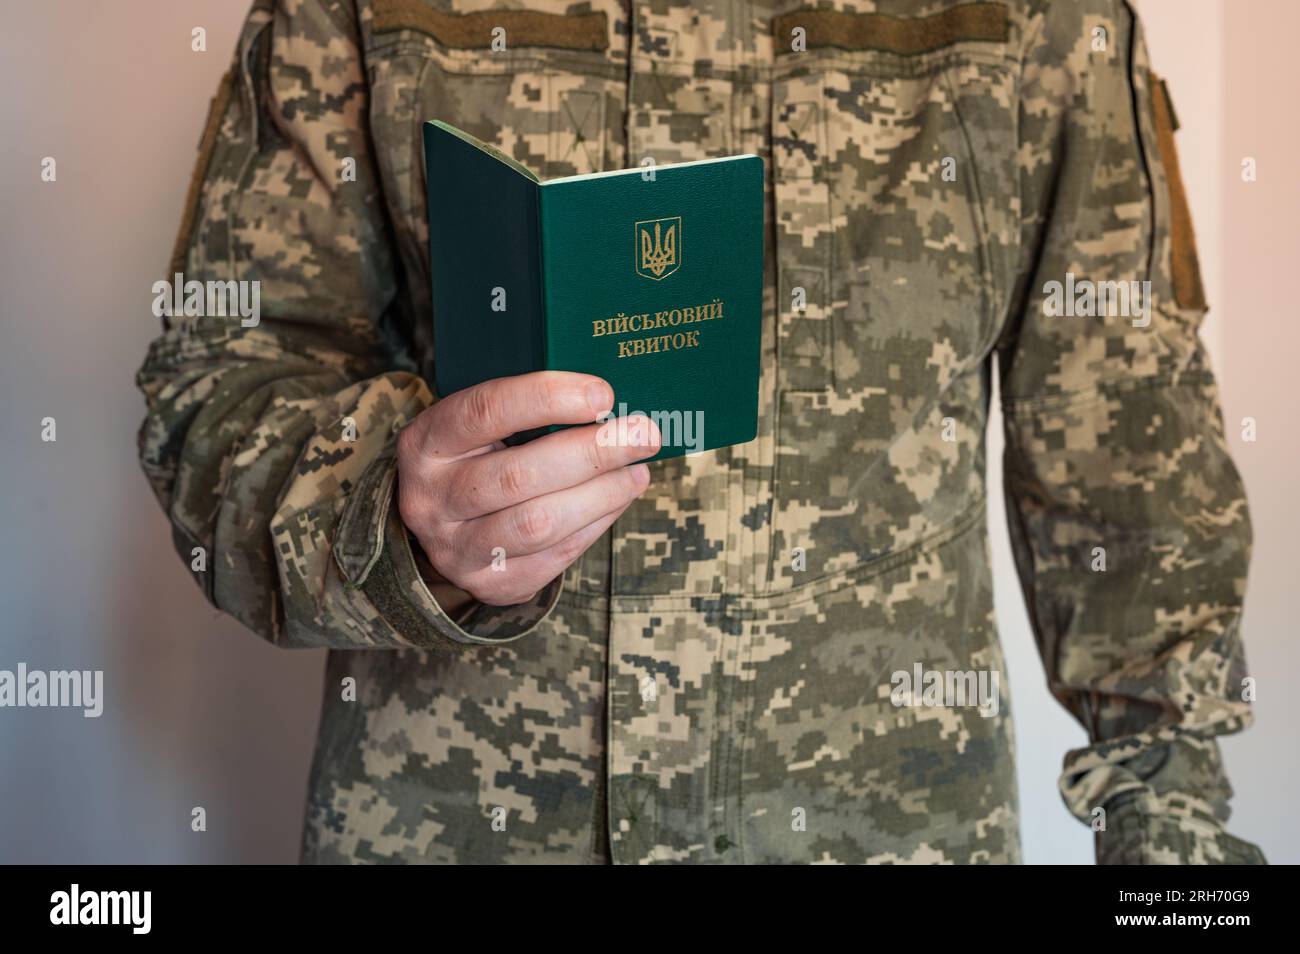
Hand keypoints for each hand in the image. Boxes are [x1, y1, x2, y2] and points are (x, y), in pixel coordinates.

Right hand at [396, 371, 658, 605]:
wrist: (445, 525)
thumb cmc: (477, 458)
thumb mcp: (481, 428)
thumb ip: (530, 412)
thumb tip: (608, 405)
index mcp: (427, 443)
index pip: (487, 411)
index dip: (547, 399)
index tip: (603, 395)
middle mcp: (432, 498)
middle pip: (519, 475)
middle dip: (593, 453)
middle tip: (644, 435)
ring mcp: (456, 548)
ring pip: (539, 524)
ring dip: (601, 495)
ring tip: (637, 472)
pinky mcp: (489, 583)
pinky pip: (554, 557)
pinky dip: (595, 525)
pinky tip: (617, 499)